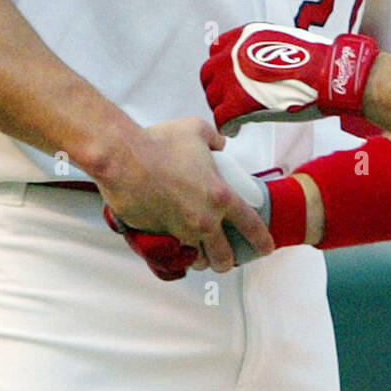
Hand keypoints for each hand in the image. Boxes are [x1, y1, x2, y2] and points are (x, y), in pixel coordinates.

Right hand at [98, 116, 273, 271]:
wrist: (124, 158)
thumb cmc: (159, 143)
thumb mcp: (196, 130)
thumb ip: (214, 139)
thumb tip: (220, 144)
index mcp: (220, 196)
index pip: (251, 226)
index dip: (262, 240)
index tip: (266, 248)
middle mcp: (203, 220)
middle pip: (224, 257)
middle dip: (227, 260)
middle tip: (225, 256)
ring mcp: (179, 232)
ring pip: (197, 260)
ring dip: (200, 258)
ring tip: (199, 252)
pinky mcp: (156, 237)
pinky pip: (170, 252)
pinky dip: (174, 251)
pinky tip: (174, 243)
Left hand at [200, 22, 379, 135]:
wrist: (328, 75)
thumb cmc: (317, 60)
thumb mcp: (284, 40)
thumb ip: (263, 49)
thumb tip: (261, 64)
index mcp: (244, 36)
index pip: (216, 51)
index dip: (221, 68)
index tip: (227, 80)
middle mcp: (233, 53)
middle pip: (208, 75)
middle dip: (216, 89)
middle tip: (228, 101)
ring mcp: (233, 77)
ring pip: (213, 98)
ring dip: (222, 108)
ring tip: (234, 119)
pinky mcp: (238, 102)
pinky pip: (222, 118)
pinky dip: (227, 126)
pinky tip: (236, 130)